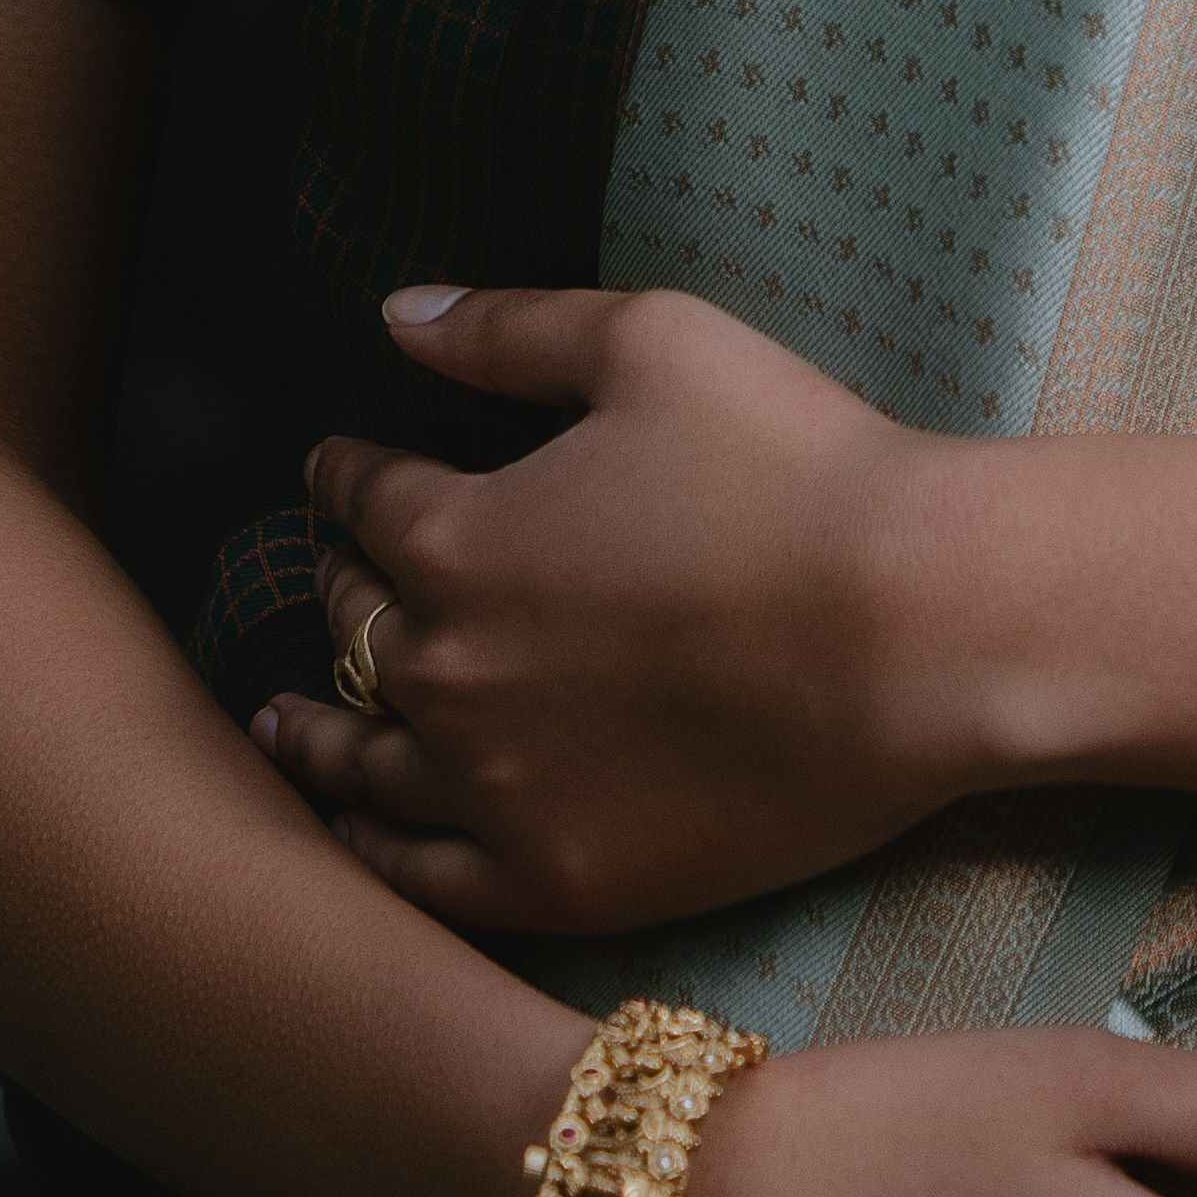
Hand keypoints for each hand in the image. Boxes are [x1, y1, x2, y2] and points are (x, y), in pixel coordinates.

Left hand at [258, 282, 985, 927]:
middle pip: (356, 630)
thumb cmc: (793, 467)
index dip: (346, 476)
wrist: (911, 634)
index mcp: (458, 540)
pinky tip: (358, 828)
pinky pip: (423, 879)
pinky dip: (372, 847)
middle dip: (340, 590)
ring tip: (285, 726)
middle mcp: (446, 673)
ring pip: (365, 766)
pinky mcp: (555, 882)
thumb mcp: (652, 345)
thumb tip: (397, 315)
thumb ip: (509, 332)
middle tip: (336, 577)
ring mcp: (493, 793)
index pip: (365, 500)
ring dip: (316, 733)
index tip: (337, 469)